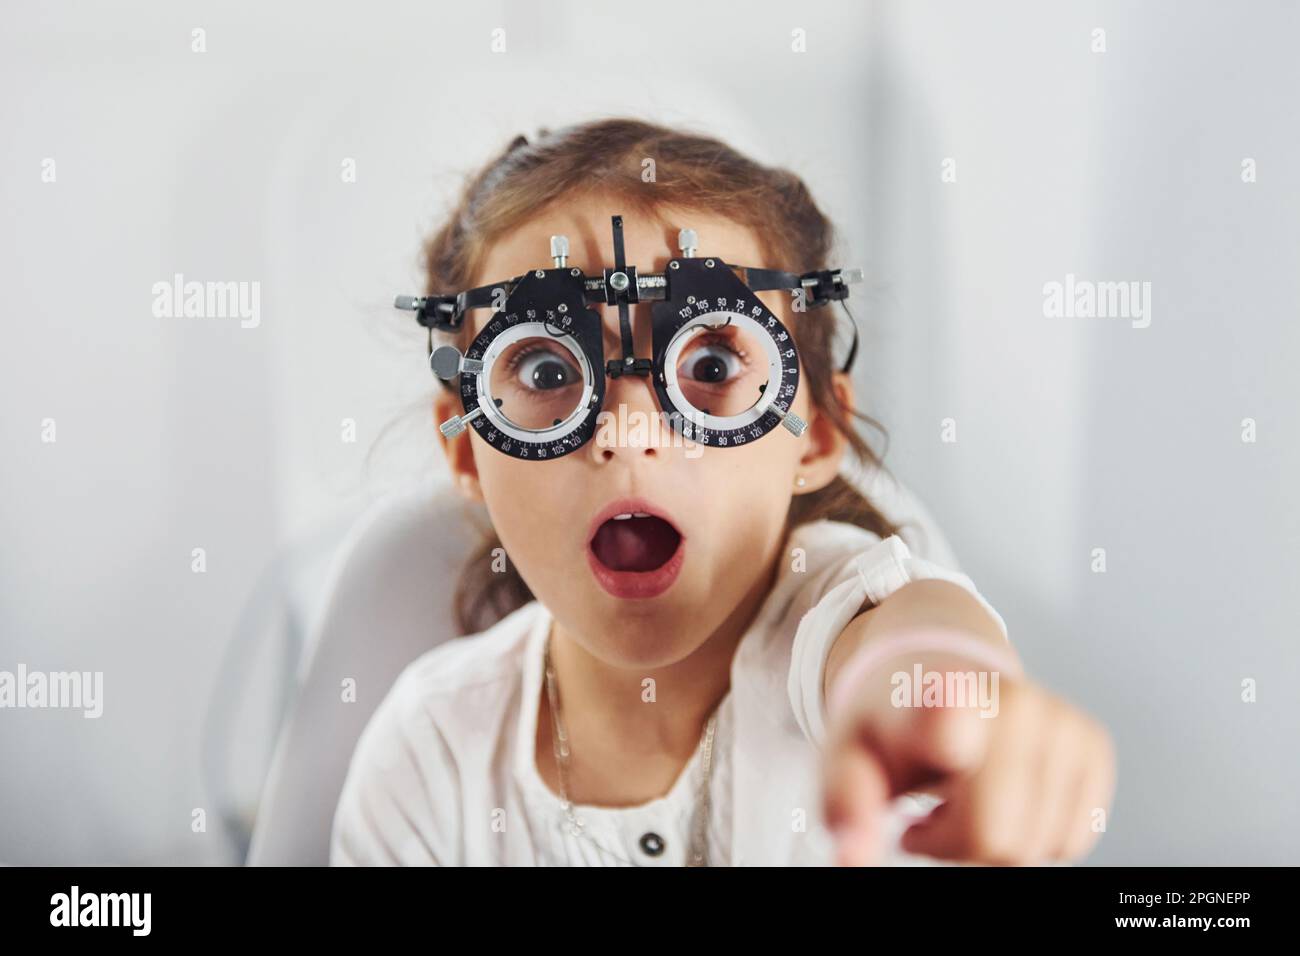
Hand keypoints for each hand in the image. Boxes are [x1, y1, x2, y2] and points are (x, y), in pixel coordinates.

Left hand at [821, 650, 1115, 865]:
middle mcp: (1010, 699)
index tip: (945, 742)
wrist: (932, 674)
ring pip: (1036, 846)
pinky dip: (1034, 836)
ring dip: (991, 843)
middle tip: (924, 818)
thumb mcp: (847, 755)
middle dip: (953, 846)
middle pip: (996, 836)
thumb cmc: (889, 727)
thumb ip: (845, 803)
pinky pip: (1071, 838)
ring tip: (958, 801)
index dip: (948, 737)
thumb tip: (851, 858)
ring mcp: (1060, 719)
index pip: (950, 721)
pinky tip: (1001, 798)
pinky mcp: (1093, 743)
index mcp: (939, 695)